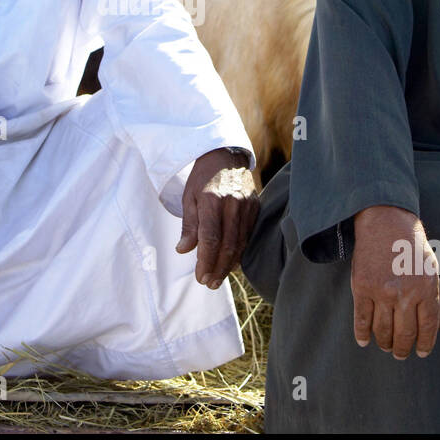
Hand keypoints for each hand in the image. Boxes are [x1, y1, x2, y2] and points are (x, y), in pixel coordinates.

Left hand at [176, 148, 257, 288]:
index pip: (211, 238)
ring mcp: (247, 206)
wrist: (226, 156)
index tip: (200, 276)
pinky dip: (240, 252)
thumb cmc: (203, 178)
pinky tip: (231, 263)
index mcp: (212, 200)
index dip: (206, 260)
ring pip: (240, 243)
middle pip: (228, 245)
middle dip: (218, 268)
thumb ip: (189, 225)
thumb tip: (183, 250)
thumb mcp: (189, 198)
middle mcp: (232, 204)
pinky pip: (248, 235)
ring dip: (229, 264)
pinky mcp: (255, 208)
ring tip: (218, 278)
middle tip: (209, 283)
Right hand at [351, 205, 439, 358]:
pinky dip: (362, 334)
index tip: (421, 352)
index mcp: (426, 288)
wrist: (385, 222)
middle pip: (404, 333)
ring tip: (386, 346)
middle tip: (401, 354)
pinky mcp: (362, 287)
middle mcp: (404, 292)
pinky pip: (361, 319)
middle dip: (403, 349)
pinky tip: (365, 341)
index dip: (425, 344)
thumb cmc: (412, 247)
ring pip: (383, 330)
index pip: (428, 327)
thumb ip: (438, 301)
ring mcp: (381, 291)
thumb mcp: (431, 271)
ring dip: (384, 343)